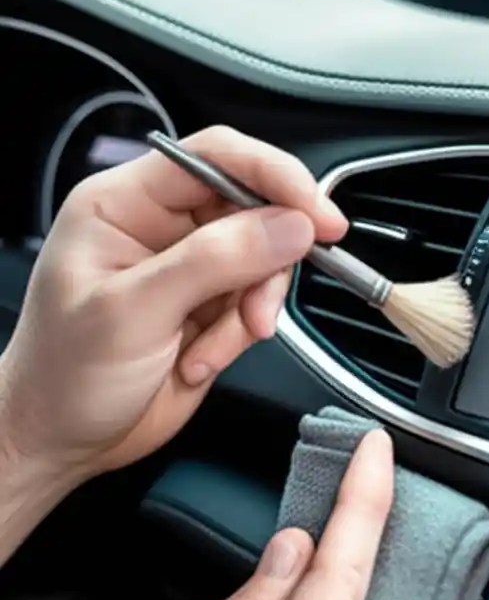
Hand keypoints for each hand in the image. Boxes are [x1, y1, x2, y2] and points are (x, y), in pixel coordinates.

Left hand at [0, 125, 346, 483]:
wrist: (62, 442)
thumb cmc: (63, 375)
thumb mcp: (134, 312)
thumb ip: (214, 261)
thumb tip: (289, 225)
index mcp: (124, 203)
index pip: (216, 156)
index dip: (274, 175)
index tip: (317, 214)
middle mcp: (160, 227)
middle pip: (252, 206)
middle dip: (268, 258)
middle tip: (264, 302)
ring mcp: (190, 267)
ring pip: (265, 258)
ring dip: (254, 306)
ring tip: (219, 343)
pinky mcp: (212, 305)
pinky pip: (259, 301)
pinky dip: (244, 334)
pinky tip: (203, 358)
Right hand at [101, 429, 393, 599]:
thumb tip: (298, 548)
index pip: (346, 572)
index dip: (367, 501)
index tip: (378, 444)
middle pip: (358, 593)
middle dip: (371, 520)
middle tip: (375, 458)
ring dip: (354, 555)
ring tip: (359, 494)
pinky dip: (329, 597)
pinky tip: (327, 570)